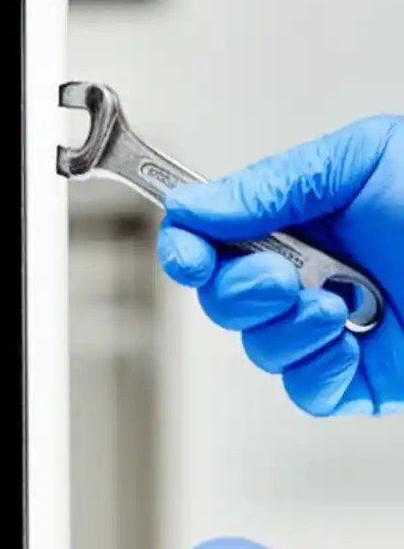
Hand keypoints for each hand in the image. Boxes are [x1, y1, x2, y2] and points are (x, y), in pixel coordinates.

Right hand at [157, 115, 403, 415]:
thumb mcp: (363, 161)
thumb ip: (272, 183)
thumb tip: (195, 207)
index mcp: (306, 218)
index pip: (214, 236)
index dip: (186, 246)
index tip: (185, 250)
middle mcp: (313, 273)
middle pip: (221, 296)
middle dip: (237, 289)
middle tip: (281, 276)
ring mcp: (335, 328)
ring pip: (257, 345)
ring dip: (285, 326)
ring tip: (339, 304)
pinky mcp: (362, 378)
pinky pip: (303, 388)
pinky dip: (317, 367)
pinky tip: (351, 337)